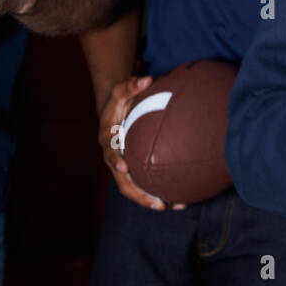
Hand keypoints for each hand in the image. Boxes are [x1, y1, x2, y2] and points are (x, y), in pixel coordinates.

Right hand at [98, 74, 181, 210]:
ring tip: (172, 206)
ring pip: (134, 189)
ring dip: (151, 200)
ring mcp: (123, 167)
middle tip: (158, 204)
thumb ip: (131, 85)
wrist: (114, 113)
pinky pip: (144, 184)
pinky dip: (158, 192)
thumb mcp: (121, 91)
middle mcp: (114, 158)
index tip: (126, 167)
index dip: (116, 161)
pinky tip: (177, 199)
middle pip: (123, 183)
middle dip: (139, 195)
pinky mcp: (134, 170)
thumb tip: (147, 78)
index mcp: (108, 141)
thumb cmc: (119, 101)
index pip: (110, 154)